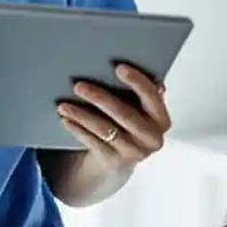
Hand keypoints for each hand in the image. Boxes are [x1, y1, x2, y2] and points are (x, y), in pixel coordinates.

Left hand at [56, 64, 171, 170]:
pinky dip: (78, 129)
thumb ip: (139, 91)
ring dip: (82, 115)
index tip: (119, 67)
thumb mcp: (138, 108)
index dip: (136, 81)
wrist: (119, 160)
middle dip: (100, 98)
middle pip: (124, 114)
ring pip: (105, 129)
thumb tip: (123, 64)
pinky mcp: (115, 161)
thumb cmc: (128, 124)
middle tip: (78, 85)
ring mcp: (134, 152)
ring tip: (64, 104)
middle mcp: (151, 137)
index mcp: (161, 119)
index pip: (151, 96)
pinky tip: (66, 119)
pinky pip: (93, 143)